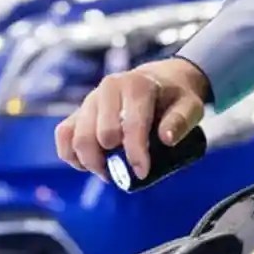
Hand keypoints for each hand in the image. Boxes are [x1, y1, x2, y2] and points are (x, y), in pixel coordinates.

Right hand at [54, 57, 209, 180]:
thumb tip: (166, 138)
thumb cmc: (174, 97)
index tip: (142, 173)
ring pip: (78, 137)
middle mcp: (109, 88)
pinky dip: (71, 154)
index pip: (131, 125)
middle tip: (128, 173)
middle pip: (101, 135)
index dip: (135, 154)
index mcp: (137, 86)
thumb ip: (181, 121)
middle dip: (114, 161)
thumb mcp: (190, 106)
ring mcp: (91, 98)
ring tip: (109, 172)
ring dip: (92, 162)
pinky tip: (86, 165)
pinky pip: (63, 134)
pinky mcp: (80, 110)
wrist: (158, 80)